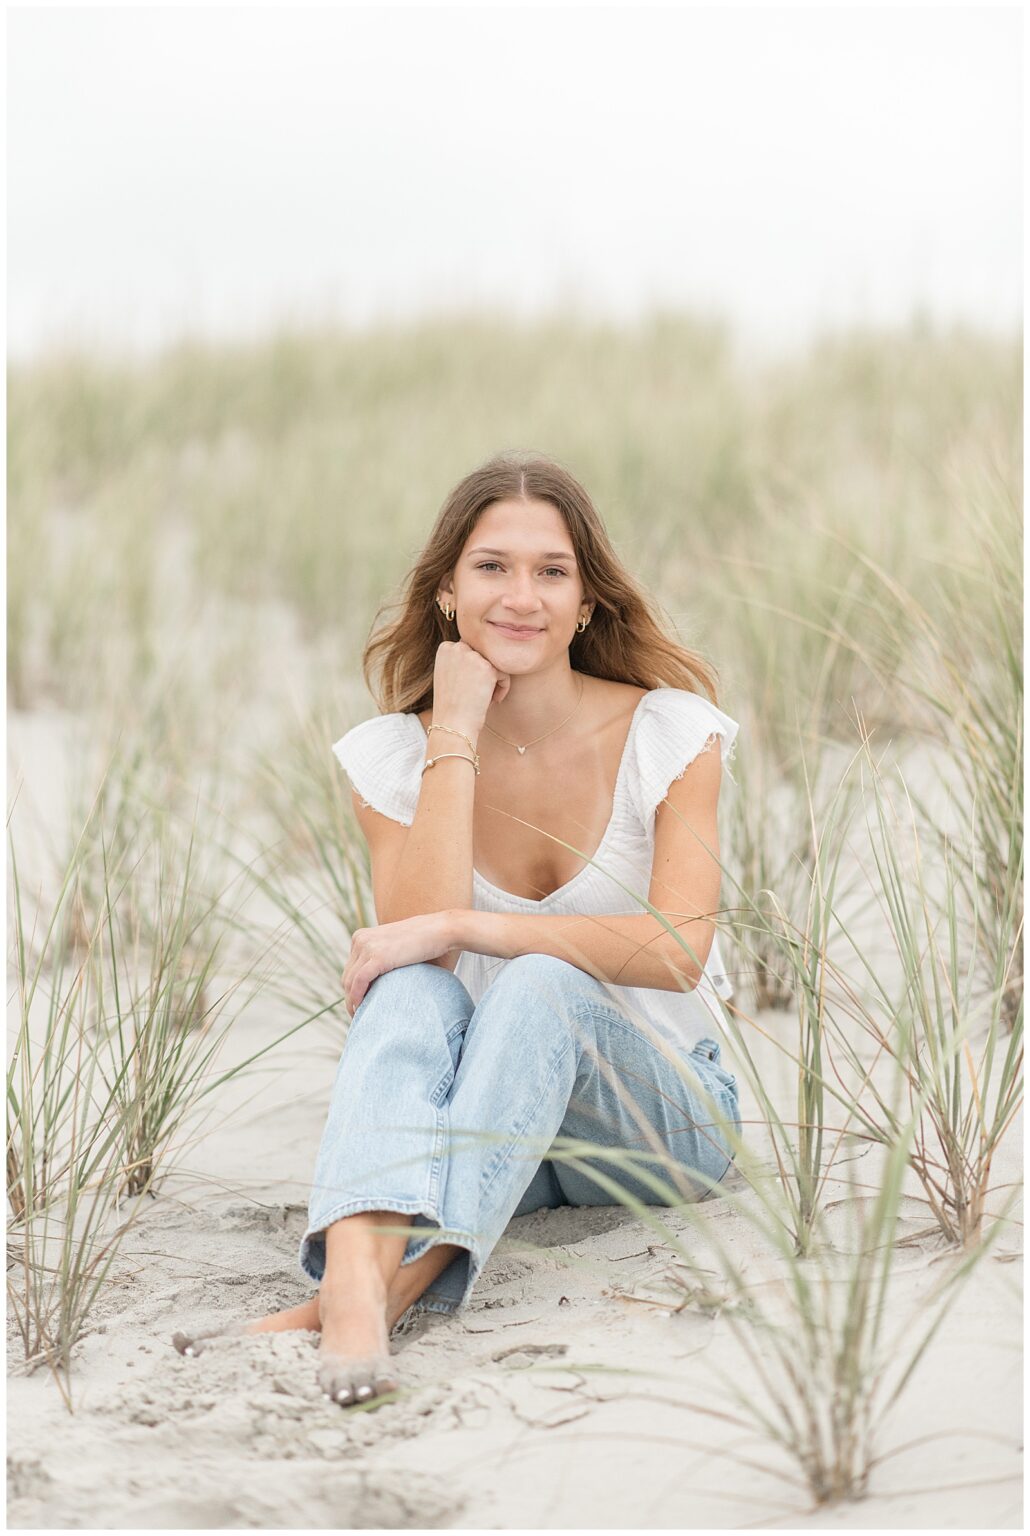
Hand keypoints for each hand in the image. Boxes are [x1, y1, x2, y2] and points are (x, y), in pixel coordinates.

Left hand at [341, 911, 457, 1016]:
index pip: (349, 969)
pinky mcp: (378, 957)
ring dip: (352, 1002)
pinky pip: (359, 983)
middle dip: (350, 997)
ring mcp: (367, 947)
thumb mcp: (394, 946)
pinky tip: (361, 1009)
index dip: (352, 988)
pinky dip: (357, 998)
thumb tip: (378, 982)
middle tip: (358, 1014)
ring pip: (350, 982)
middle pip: (347, 976)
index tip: (359, 1003)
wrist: (440, 930)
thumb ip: (382, 957)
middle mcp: (360, 940)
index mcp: (361, 936)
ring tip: (360, 1017)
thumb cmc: (424, 941)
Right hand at [432, 639, 509, 733]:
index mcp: (446, 648)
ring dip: (495, 681)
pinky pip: (504, 674)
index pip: (471, 650)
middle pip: (484, 655)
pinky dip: (503, 688)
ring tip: (486, 698)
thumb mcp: (448, 675)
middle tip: (478, 694)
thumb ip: (461, 659)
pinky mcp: (487, 668)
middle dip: (486, 673)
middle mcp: (457, 647)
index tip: (469, 687)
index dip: (473, 670)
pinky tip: (493, 701)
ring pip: (495, 663)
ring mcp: (472, 656)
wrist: (452, 725)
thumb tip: (482, 652)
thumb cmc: (451, 705)